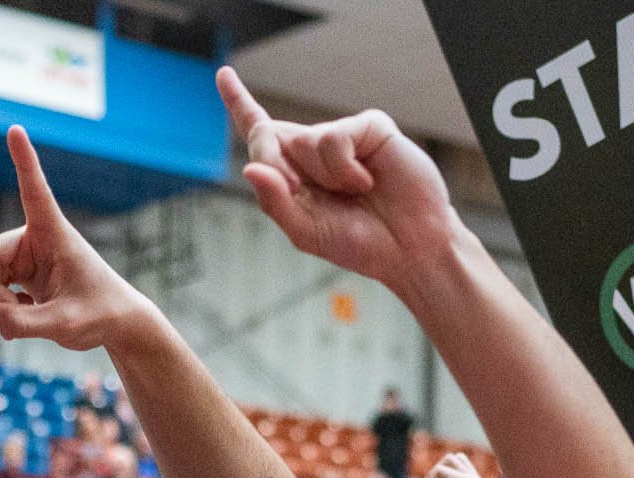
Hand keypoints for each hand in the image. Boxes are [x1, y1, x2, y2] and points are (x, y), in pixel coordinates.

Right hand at [0, 128, 155, 352]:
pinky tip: (19, 322)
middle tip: (9, 321)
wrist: (116, 325)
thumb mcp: (65, 325)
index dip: (24, 162)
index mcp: (54, 233)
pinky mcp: (22, 273)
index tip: (15, 128)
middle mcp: (35, 237)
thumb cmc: (100, 316)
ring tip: (22, 324)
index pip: (35, 191)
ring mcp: (26, 255)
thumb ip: (22, 324)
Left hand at [217, 67, 460, 293]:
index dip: (239, 102)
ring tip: (353, 193)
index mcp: (293, 173)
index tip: (223, 74)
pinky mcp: (367, 127)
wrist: (410, 246)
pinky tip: (366, 181)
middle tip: (299, 191)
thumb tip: (250, 167)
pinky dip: (344, 168)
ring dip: (323, 176)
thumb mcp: (306, 232)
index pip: (260, 132)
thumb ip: (275, 203)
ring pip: (303, 140)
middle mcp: (312, 149)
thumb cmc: (360, 243)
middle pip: (267, 134)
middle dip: (272, 162)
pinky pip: (333, 138)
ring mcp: (341, 135)